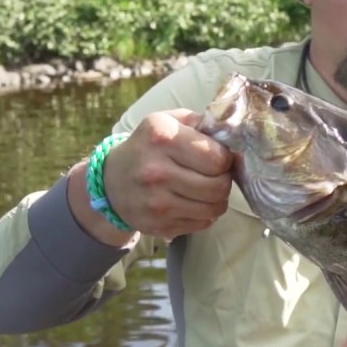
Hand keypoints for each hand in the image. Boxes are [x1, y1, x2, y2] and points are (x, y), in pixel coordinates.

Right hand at [85, 109, 233, 240]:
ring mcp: (157, 202)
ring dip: (217, 199)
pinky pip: (203, 223)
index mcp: (162, 138)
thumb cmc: (149, 146)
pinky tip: (193, 202)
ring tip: (207, 189)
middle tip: (215, 175)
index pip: (218, 158)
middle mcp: (156, 171)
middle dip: (224, 180)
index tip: (218, 157)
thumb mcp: (168, 121)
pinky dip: (205, 214)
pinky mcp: (159, 225)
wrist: (111, 182)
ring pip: (214, 208)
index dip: (225, 158)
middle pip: (219, 186)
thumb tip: (235, 133)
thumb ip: (202, 122)